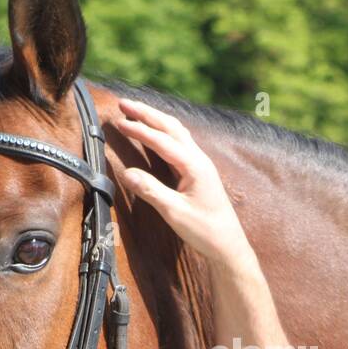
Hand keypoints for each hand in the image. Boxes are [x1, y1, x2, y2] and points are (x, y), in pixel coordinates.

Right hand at [114, 98, 252, 267]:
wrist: (228, 245)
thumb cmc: (205, 231)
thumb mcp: (175, 213)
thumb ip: (151, 191)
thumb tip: (127, 173)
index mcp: (194, 166)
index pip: (162, 141)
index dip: (139, 130)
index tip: (119, 121)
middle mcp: (199, 160)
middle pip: (171, 127)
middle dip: (147, 114)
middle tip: (123, 103)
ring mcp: (201, 164)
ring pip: (177, 132)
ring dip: (156, 119)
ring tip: (135, 112)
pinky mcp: (199, 172)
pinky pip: (180, 143)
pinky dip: (164, 132)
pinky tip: (156, 133)